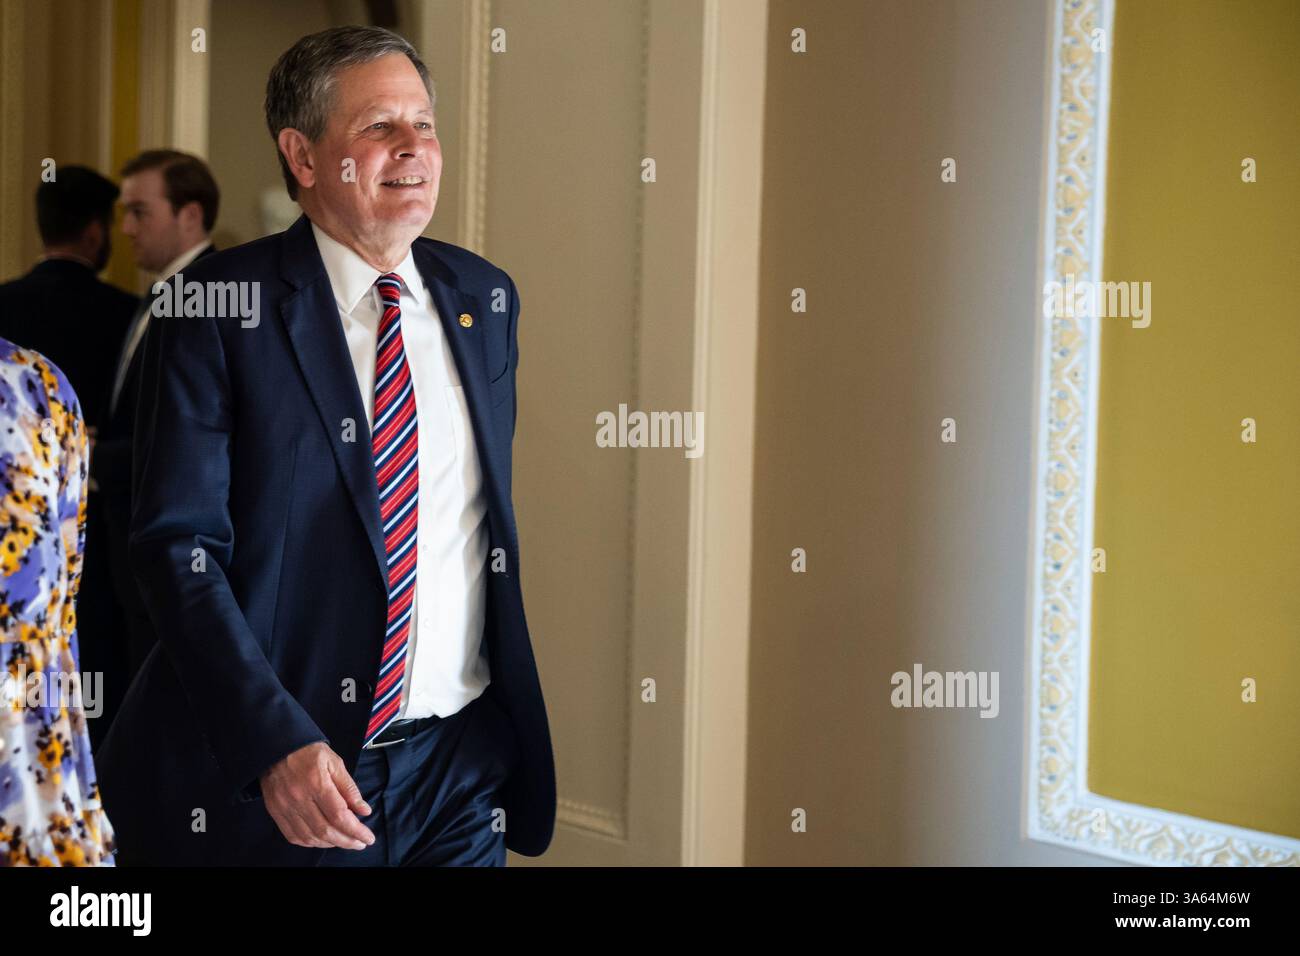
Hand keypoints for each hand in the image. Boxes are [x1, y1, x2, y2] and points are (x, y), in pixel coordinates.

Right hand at [260, 741, 375, 849]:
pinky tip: (323, 839)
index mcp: (317, 783)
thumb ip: (349, 788)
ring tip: (344, 840)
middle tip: (359, 843)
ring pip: (310, 837)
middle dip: (346, 841)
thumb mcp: (335, 763)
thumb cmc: (309, 753)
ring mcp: (285, 807)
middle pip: (325, 830)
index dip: (355, 830)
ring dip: (330, 843)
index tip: (368, 838)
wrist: (277, 748)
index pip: (339, 815)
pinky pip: (294, 836)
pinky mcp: (275, 812)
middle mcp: (299, 798)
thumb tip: (364, 810)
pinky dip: (311, 842)